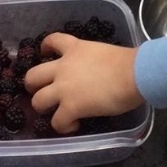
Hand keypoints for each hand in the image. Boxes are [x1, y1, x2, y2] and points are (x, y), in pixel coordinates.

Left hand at [24, 35, 142, 133]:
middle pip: (32, 76)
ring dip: (45, 108)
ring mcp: (64, 88)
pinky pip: (57, 122)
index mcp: (75, 48)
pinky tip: (74, 125)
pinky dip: (63, 126)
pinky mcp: (71, 107)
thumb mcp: (104, 53)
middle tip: (42, 91)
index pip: (52, 40)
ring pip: (37, 101)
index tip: (45, 53)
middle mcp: (63, 67)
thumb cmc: (129, 62)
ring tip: (57, 112)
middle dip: (32, 86)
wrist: (134, 74)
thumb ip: (93, 61)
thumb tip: (99, 72)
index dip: (45, 47)